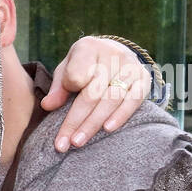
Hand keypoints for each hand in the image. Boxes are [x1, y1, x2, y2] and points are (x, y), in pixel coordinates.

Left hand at [43, 37, 152, 152]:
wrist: (113, 53)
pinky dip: (121, 115)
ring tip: (77, 141)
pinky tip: (107, 130)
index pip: (77, 72)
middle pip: (93, 92)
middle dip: (76, 120)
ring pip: (112, 99)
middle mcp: (112, 55)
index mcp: (88, 48)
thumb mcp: (67, 69)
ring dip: (94, 123)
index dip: (68, 88)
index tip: (52, 107)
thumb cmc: (84, 65)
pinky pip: (133, 100)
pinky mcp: (144, 79)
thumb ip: (59, 87)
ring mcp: (130, 67)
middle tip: (63, 143)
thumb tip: (47, 105)